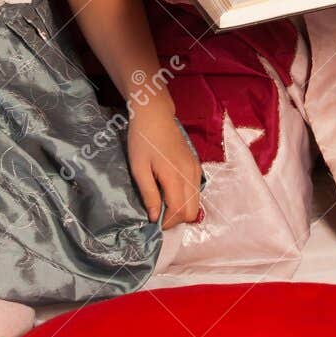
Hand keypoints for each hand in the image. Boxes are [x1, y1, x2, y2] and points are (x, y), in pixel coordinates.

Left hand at [127, 99, 201, 228]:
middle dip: (177, 218)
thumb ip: (148, 193)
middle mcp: (190, 174)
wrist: (155, 114)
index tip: (155, 222)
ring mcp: (195, 168)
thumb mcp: (139, 168)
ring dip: (182, 209)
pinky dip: (187, 197)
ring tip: (164, 203)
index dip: (167, 222)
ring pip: (196, 201)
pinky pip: (196, 189)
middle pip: (192, 210)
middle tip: (160, 214)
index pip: (179, 211)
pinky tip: (172, 191)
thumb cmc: (142, 140)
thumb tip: (154, 217)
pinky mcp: (195, 163)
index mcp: (174, 175)